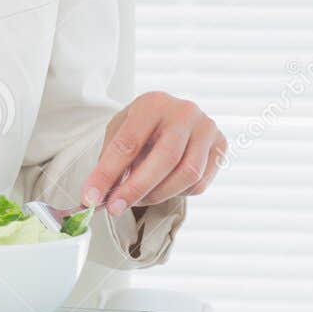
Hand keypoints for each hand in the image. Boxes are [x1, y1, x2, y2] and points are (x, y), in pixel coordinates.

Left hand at [80, 91, 227, 217]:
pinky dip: (177, 193)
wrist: (171, 115)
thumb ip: (110, 162)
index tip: (91, 197)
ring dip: (157, 195)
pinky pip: (200, 183)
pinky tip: (162, 188)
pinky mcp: (221, 147)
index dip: (107, 174)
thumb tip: (96, 198)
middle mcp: (184, 112)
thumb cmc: (141, 125)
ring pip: (187, 174)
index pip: (128, 143)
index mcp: (152, 103)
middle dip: (136, 189)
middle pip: (164, 159)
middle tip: (114, 208)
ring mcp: (207, 129)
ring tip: (137, 199)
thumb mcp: (119, 132)